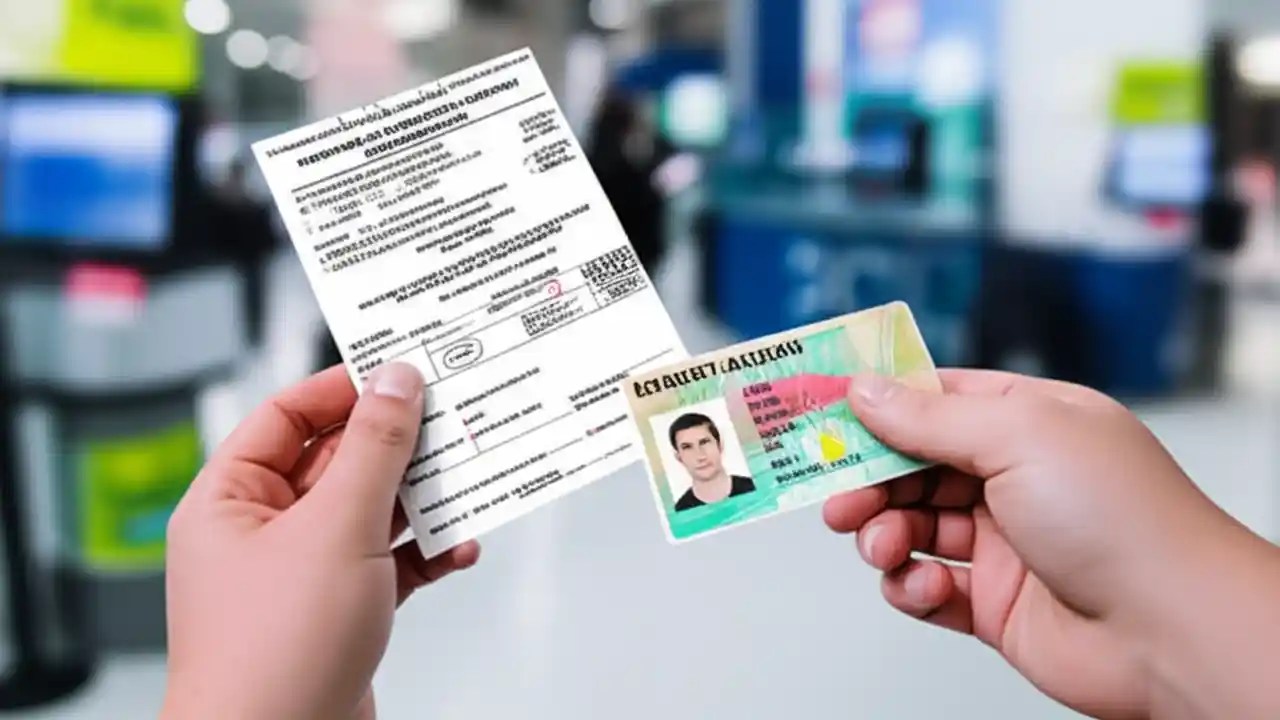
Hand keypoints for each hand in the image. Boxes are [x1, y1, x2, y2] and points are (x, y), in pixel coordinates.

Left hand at [162, 364, 479, 719]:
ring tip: (467, 478)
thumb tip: (395, 383)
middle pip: (338, 461)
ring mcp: (304, 572)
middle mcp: (263, 531)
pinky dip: (427, 553)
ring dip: (421, 500)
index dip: (344, 389)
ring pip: (371, 510)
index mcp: (231, 500)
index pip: (287, 417)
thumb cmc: (271, 656)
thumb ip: (373, 449)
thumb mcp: (335, 528)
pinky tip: (458, 547)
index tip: (401, 370)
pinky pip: (391, 561)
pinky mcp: (342, 609)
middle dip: (397, 446)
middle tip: (451, 418)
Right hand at [824, 370, 1279, 719]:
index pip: (937, 399)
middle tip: (834, 495)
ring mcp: (1004, 542)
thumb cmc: (1119, 518)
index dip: (879, 404)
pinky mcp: (994, 603)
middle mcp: (1015, 477)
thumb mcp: (1017, 435)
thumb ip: (929, 416)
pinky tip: (922, 586)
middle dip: (868, 478)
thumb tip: (865, 390)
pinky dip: (911, 587)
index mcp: (1030, 421)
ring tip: (882, 545)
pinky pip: (927, 588)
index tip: (822, 411)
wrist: (1171, 630)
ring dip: (883, 534)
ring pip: (912, 527)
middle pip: (913, 466)